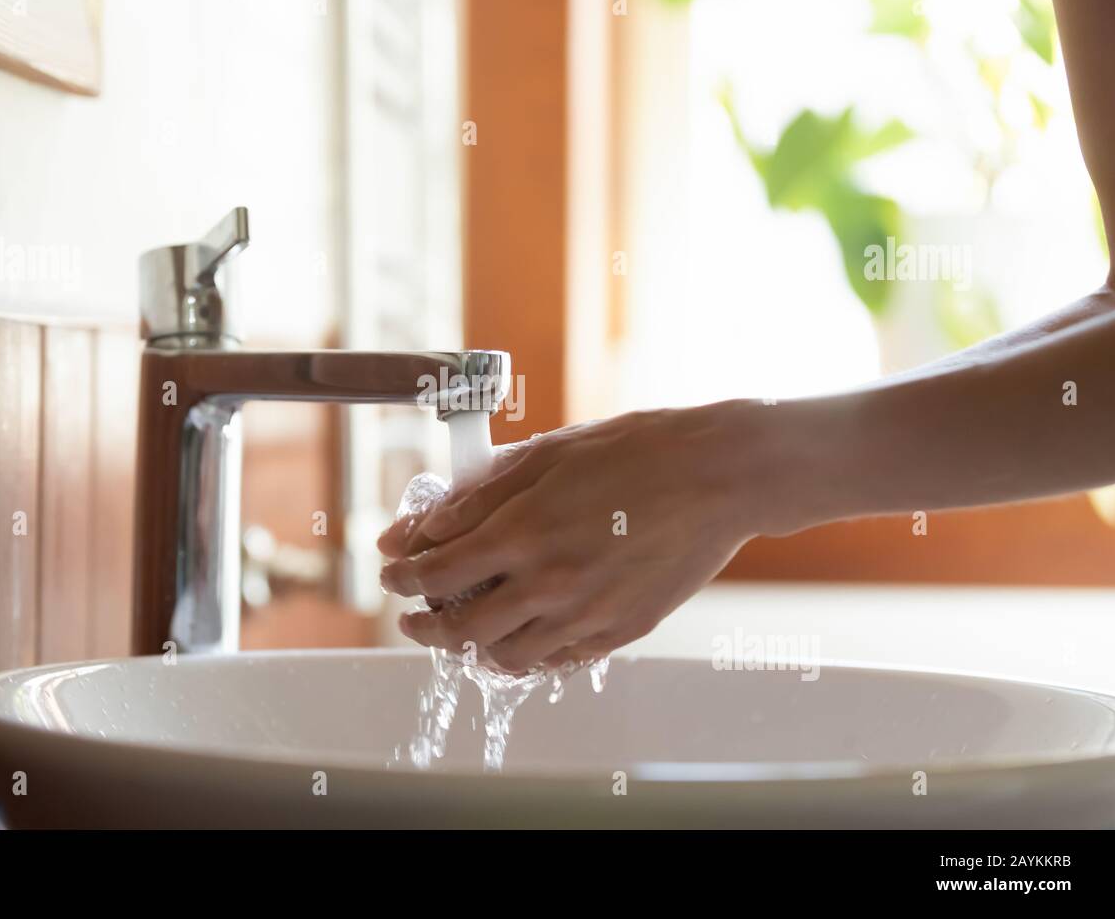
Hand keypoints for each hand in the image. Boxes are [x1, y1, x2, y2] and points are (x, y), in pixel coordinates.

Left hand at [377, 401, 770, 672]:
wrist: (720, 477)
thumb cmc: (636, 453)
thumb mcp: (545, 455)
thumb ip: (474, 496)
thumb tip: (415, 527)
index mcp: (522, 531)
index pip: (432, 574)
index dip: (402, 576)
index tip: (394, 572)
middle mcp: (548, 583)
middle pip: (458, 630)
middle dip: (423, 627)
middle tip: (415, 618)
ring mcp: (586, 615)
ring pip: (505, 659)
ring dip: (472, 648)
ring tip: (467, 628)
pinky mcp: (620, 632)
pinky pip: (556, 662)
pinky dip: (527, 654)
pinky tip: (523, 631)